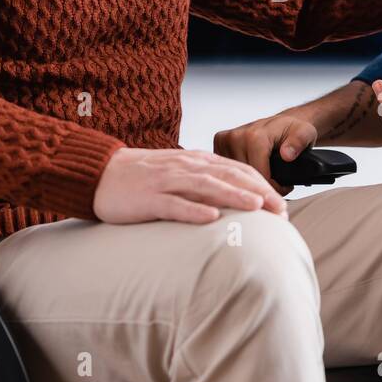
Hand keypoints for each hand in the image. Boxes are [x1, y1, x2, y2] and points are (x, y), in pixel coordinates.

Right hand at [93, 147, 287, 223]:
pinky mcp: (148, 198)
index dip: (262, 185)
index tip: (281, 204)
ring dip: (233, 196)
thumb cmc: (142, 179)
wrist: (99, 174)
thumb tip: (234, 199)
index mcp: (195, 162)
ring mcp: (166, 182)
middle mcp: (185, 168)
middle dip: (258, 192)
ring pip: (206, 186)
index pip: (237, 169)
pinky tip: (210, 219)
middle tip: (281, 210)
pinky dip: (193, 210)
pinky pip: (173, 204)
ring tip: (256, 208)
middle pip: (228, 176)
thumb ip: (204, 182)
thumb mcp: (178, 174)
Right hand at [213, 114, 318, 196]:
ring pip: (233, 176)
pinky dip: (236, 176)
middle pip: (244, 177)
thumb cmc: (292, 130)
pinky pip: (225, 169)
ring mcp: (225, 141)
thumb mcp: (304, 133)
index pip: (258, 174)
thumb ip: (298, 142)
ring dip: (247, 182)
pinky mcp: (219, 145)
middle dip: (260, 187)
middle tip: (275, 188)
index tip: (282, 189)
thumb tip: (287, 154)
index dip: (272, 187)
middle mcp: (236, 136)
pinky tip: (247, 176)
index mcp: (254, 135)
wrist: (281, 124)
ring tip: (263, 181)